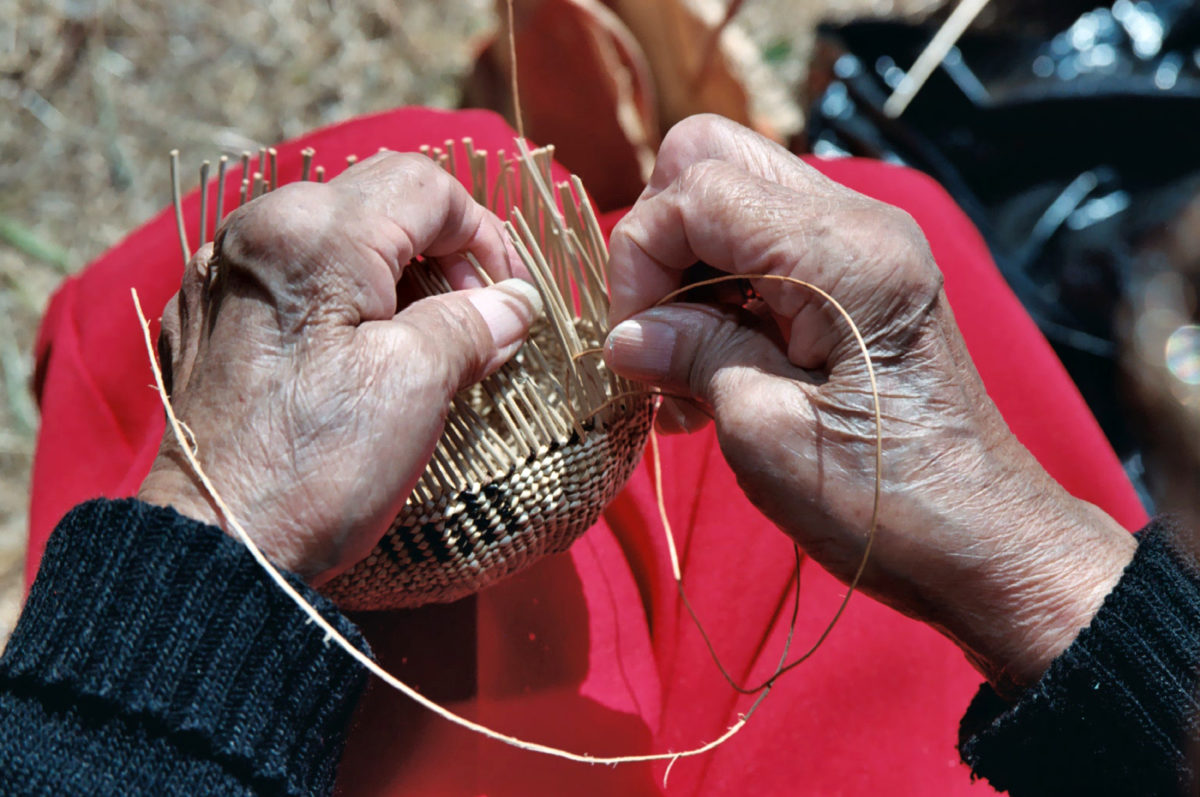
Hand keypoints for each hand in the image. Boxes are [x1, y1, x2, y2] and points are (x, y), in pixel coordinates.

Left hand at [138, 152, 541, 584]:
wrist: (217, 546)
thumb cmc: (320, 463)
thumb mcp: (416, 383)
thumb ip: (473, 322)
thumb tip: (514, 303)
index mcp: (313, 233)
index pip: (426, 187)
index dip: (485, 237)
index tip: (512, 300)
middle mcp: (257, 231)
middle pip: (379, 200)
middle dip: (444, 253)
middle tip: (477, 321)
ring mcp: (223, 274)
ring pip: (337, 237)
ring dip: (397, 276)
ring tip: (428, 343)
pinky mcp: (208, 319)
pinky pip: (293, 277)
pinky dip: (345, 300)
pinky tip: (363, 357)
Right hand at [603, 115, 1135, 694]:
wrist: (982, 541)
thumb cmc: (883, 502)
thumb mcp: (767, 433)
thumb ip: (693, 357)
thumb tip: (624, 336)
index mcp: (841, 253)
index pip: (696, 187)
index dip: (639, 256)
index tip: (630, 340)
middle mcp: (858, 222)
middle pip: (712, 159)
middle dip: (660, 242)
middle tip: (655, 334)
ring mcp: (864, 243)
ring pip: (732, 198)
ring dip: (686, 272)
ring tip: (682, 368)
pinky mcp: (861, 276)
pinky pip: (762, 245)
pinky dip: (720, 291)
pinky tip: (713, 367)